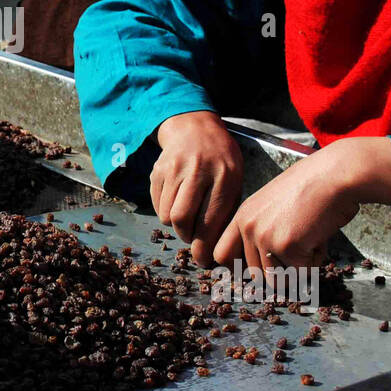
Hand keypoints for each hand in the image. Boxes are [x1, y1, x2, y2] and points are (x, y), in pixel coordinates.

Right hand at [150, 110, 242, 264]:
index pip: (210, 221)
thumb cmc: (221, 161)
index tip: (204, 260)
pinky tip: (176, 203)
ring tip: (186, 219)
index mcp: (224, 176)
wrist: (195, 129)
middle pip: (181, 219)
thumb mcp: (235, 181)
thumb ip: (227, 212)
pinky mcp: (157, 170)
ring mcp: (174, 168)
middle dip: (187, 238)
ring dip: (175, 226)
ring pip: (166, 215)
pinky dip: (165, 211)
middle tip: (193, 238)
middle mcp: (197, 171)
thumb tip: (216, 250)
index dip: (204, 247)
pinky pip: (156, 205)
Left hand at [212, 136, 390, 271]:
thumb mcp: (274, 204)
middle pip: (253, 275)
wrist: (334, 174)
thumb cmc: (313, 187)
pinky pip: (301, 273)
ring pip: (277, 280)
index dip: (237, 269)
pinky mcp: (287, 246)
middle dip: (278, 272)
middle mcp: (248, 227)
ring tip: (309, 239)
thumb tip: (264, 266)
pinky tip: (320, 236)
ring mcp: (265, 237)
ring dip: (298, 268)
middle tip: (296, 254)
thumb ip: (263, 229)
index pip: (221, 254)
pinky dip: (315, 261)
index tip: (255, 273)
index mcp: (243, 215)